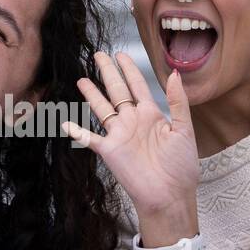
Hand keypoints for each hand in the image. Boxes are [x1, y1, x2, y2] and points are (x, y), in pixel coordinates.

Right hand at [63, 51, 199, 219]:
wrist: (170, 195)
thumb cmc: (181, 167)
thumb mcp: (184, 129)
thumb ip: (177, 101)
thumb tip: (173, 73)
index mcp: (151, 115)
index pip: (137, 86)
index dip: (129, 69)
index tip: (121, 54)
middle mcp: (133, 121)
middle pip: (117, 91)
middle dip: (108, 72)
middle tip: (98, 55)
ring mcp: (119, 135)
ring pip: (101, 109)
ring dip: (92, 95)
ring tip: (81, 79)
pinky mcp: (109, 151)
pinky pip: (89, 138)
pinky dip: (76, 132)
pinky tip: (65, 123)